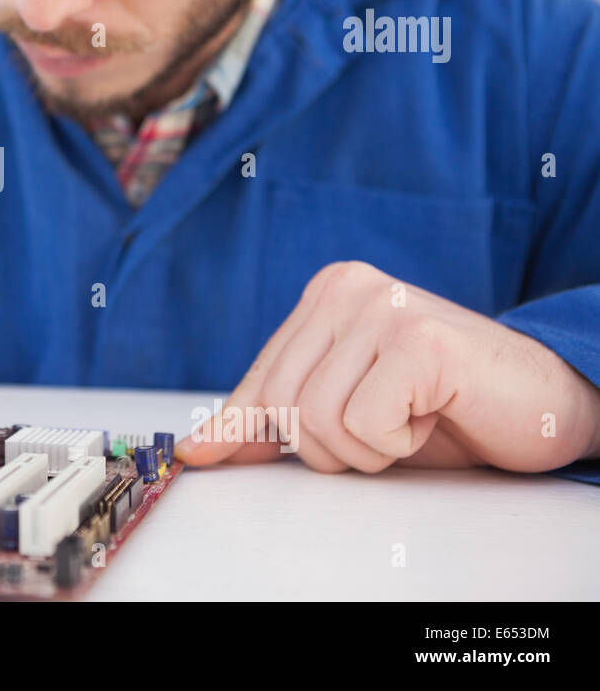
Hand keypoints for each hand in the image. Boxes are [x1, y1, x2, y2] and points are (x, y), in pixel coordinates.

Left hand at [174, 261, 599, 473]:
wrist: (544, 402)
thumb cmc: (444, 407)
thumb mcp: (347, 410)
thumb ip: (276, 420)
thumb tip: (200, 446)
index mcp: (324, 295)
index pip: (259, 379)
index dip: (240, 427)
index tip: (201, 454)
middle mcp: (347, 288)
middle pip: (281, 405)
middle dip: (327, 448)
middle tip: (384, 431)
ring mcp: (383, 308)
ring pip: (316, 418)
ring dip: (365, 449)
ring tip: (410, 420)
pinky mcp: (418, 338)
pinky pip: (362, 422)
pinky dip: (395, 441)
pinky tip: (431, 415)